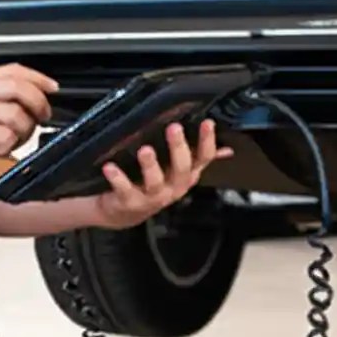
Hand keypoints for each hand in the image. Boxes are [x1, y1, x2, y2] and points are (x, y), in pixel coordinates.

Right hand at [0, 63, 58, 183]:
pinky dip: (8, 145)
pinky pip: (6, 135)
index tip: (53, 88)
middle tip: (43, 117)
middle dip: (38, 103)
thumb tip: (39, 95)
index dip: (38, 78)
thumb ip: (4, 96)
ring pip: (16, 113)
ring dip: (23, 130)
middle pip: (19, 87)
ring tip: (14, 139)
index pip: (14, 70)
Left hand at [94, 119, 234, 229]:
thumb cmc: (151, 186)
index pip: (203, 159)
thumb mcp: (176, 173)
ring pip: (155, 182)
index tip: (208, 123)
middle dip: (178, 148)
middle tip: (174, 128)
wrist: (123, 214)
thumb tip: (226, 148)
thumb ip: (198, 158)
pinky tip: (110, 166)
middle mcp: (173, 188)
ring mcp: (152, 197)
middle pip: (181, 169)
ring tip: (145, 150)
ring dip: (150, 165)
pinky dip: (117, 178)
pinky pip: (124, 190)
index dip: (207, 142)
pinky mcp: (129, 202)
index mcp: (185, 177)